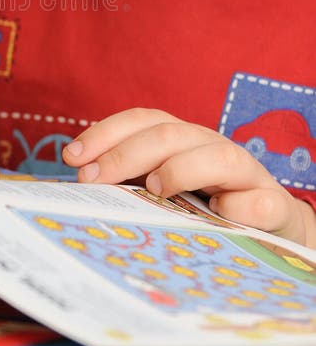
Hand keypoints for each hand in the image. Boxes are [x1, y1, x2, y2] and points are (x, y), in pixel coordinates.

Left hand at [62, 107, 315, 247]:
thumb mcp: (162, 190)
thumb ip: (129, 182)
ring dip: (181, 169)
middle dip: (124, 154)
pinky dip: (238, 207)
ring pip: (218, 157)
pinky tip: (218, 215)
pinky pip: (259, 201)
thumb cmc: (203, 205)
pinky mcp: (272, 203)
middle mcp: (210, 146)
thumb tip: (80, 184)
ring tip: (154, 189)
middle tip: (93, 179)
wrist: (269, 225)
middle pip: (168, 135)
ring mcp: (245, 173)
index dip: (105, 133)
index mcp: (180, 139)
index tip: (73, 157)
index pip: (142, 120)